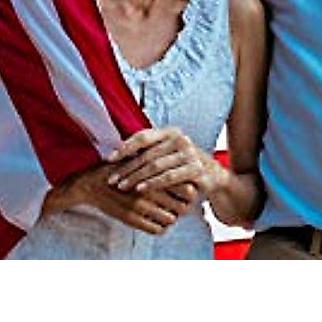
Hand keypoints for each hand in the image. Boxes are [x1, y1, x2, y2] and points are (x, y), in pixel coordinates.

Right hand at [47, 165, 198, 235]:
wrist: (92, 183)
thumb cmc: (120, 169)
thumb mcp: (141, 160)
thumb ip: (160, 165)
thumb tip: (182, 170)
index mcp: (156, 174)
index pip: (188, 189)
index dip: (191, 194)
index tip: (187, 194)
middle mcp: (150, 190)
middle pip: (182, 207)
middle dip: (183, 208)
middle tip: (180, 206)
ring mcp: (140, 206)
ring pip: (170, 220)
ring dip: (171, 218)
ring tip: (168, 214)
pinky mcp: (130, 219)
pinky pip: (156, 230)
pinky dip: (160, 228)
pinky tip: (157, 222)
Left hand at [106, 127, 227, 199]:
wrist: (212, 176)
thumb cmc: (183, 165)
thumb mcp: (168, 153)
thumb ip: (149, 151)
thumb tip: (115, 154)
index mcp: (170, 132)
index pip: (143, 137)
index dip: (124, 147)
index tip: (108, 159)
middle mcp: (180, 139)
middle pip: (147, 153)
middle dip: (126, 167)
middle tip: (111, 179)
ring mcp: (189, 153)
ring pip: (155, 165)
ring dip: (136, 177)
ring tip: (121, 186)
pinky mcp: (195, 168)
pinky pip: (169, 176)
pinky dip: (152, 183)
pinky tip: (140, 189)